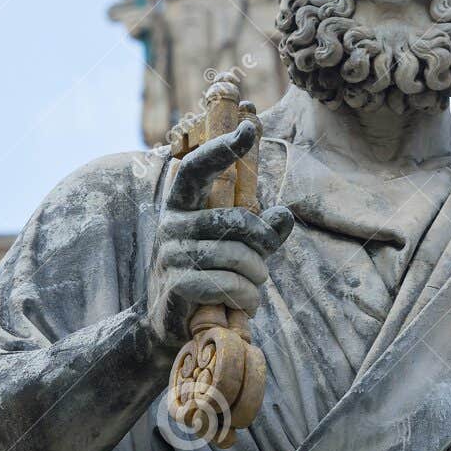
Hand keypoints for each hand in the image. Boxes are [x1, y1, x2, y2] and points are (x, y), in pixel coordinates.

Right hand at [145, 120, 293, 346]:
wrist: (167, 322)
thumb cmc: (205, 274)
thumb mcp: (234, 246)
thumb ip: (260, 230)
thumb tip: (283, 214)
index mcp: (182, 205)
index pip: (198, 167)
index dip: (222, 148)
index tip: (249, 129)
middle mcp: (172, 224)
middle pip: (235, 221)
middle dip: (262, 242)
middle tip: (265, 258)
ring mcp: (171, 254)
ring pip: (236, 255)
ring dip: (257, 275)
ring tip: (256, 286)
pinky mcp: (176, 284)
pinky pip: (228, 283)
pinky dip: (247, 296)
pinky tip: (248, 303)